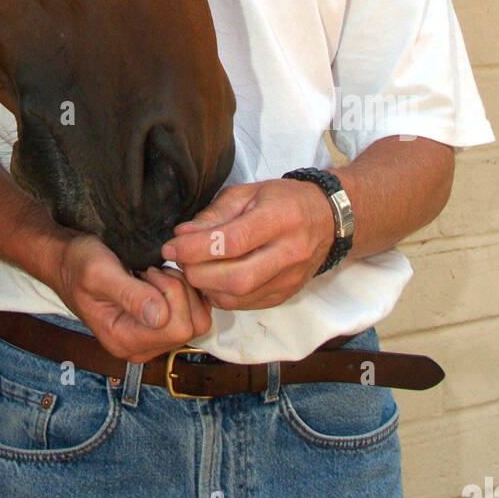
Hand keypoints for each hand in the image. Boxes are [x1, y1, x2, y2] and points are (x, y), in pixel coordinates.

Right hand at [52, 233, 211, 362]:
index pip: (177, 328)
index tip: (147, 273)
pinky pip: (194, 314)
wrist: (69, 262)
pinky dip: (185, 291)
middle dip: (179, 291)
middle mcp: (141, 347)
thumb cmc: (79, 264)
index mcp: (124, 341)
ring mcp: (152, 339)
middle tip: (152, 272)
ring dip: (182, 290)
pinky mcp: (161, 328)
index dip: (172, 294)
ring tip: (154, 275)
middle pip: (192, 325)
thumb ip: (129, 295)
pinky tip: (161, 279)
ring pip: (197, 319)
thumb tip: (159, 317)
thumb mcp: (99, 273)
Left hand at [160, 178, 335, 310]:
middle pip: (236, 278)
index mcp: (279, 218)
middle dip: (198, 273)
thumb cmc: (283, 200)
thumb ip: (214, 214)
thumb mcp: (248, 192)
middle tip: (180, 261)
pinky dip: (222, 296)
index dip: (195, 248)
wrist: (327, 219)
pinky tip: (213, 280)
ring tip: (195, 269)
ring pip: (239, 297)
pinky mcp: (286, 294)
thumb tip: (182, 234)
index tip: (171, 247)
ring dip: (206, 287)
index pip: (232, 241)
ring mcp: (289, 278)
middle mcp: (289, 253)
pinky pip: (246, 305)